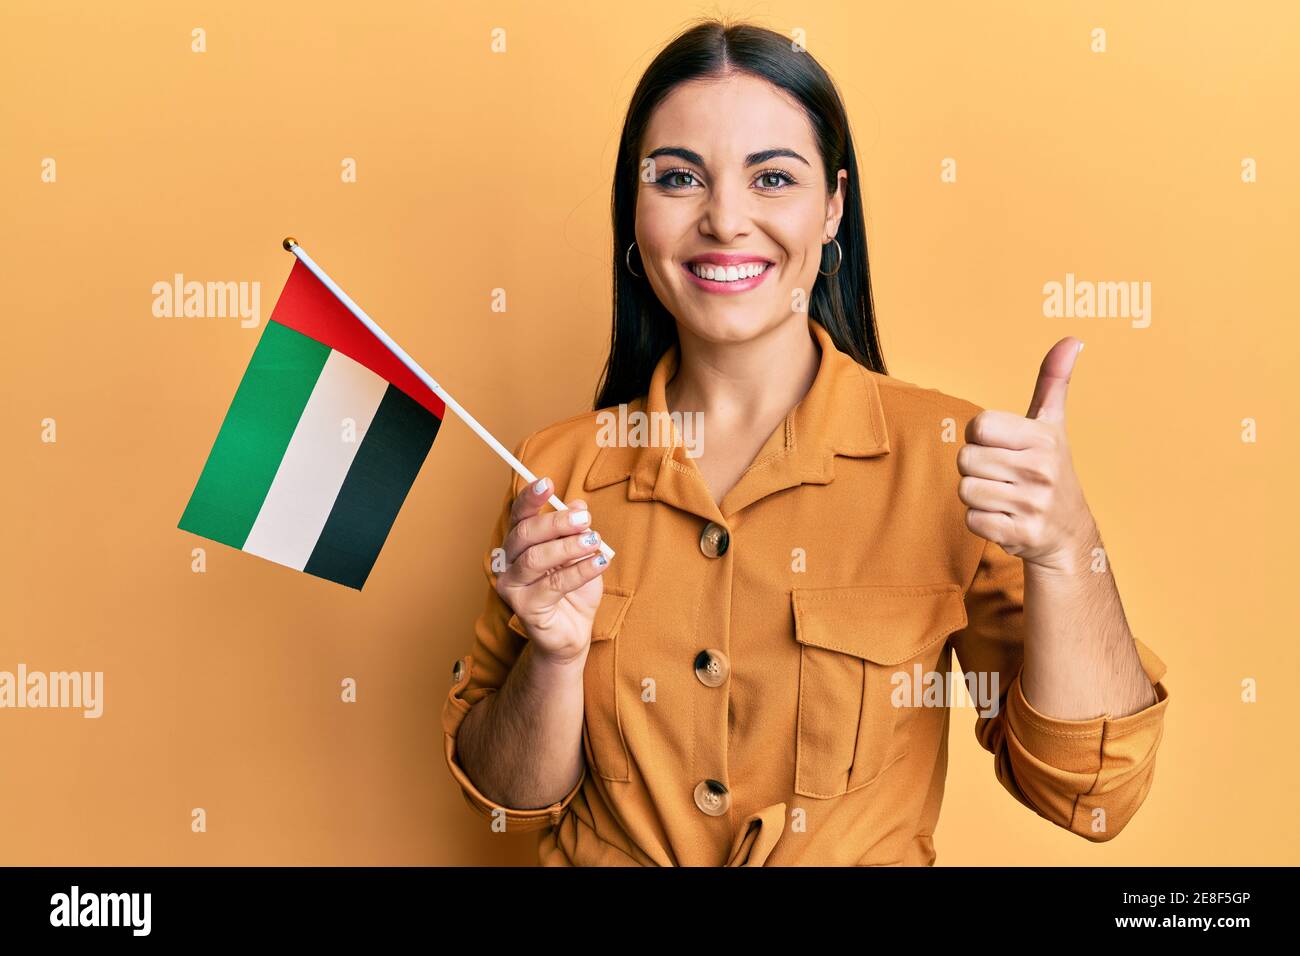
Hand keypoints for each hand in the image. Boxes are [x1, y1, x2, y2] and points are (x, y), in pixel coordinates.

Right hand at [493, 477, 608, 664]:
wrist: (573, 631)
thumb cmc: (573, 589)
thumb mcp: (580, 553)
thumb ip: (576, 530)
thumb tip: (579, 504)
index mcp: (519, 543)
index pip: (519, 515)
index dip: (531, 498)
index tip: (548, 483)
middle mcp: (508, 562)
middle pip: (525, 534)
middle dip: (556, 522)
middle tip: (585, 519)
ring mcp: (512, 587)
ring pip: (536, 559)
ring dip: (568, 546)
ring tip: (594, 540)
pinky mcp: (525, 608)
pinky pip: (554, 584)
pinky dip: (579, 570)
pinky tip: (599, 562)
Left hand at [957, 338, 1097, 573]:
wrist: (1068, 533)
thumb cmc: (1050, 469)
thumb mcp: (1053, 424)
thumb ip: (1053, 381)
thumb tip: (1071, 339)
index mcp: (1043, 438)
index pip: (978, 426)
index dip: (981, 437)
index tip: (1001, 446)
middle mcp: (1040, 470)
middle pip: (966, 459)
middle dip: (977, 468)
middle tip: (1003, 475)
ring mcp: (1032, 504)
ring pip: (965, 490)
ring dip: (977, 495)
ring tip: (1004, 496)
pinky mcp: (1020, 534)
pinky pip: (971, 520)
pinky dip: (981, 521)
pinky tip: (1005, 518)